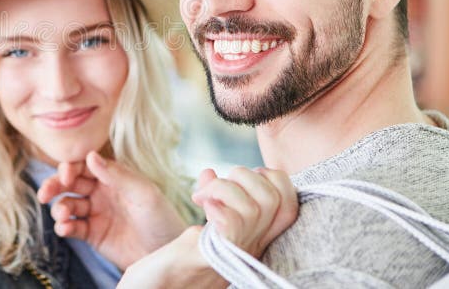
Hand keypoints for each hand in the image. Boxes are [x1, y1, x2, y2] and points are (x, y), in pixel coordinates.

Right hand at [37, 151, 186, 268]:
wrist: (166, 253)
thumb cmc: (161, 218)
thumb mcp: (143, 193)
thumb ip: (116, 175)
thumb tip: (90, 155)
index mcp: (114, 176)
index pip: (85, 165)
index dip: (71, 167)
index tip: (65, 175)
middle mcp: (102, 192)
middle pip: (71, 183)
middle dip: (55, 185)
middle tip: (45, 193)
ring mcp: (96, 213)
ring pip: (68, 204)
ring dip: (59, 208)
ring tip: (63, 216)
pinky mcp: (93, 234)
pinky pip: (72, 227)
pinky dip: (64, 226)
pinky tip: (64, 229)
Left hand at [119, 167, 297, 288]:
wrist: (159, 287)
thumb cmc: (180, 256)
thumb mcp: (203, 224)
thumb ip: (213, 197)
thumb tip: (209, 172)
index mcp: (255, 236)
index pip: (288, 202)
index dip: (274, 180)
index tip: (241, 180)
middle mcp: (251, 246)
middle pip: (274, 198)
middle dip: (245, 176)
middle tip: (214, 186)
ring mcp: (235, 253)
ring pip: (255, 206)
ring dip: (224, 188)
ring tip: (202, 197)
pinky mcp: (213, 257)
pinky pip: (231, 226)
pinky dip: (217, 207)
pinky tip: (202, 208)